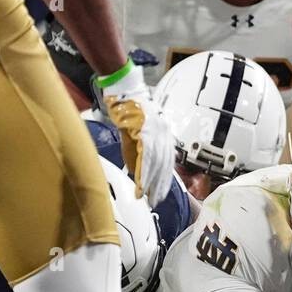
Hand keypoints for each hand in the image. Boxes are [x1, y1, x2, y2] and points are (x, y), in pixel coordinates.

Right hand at [101, 60, 174, 201]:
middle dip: (160, 185)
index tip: (161, 193)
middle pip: (165, 165)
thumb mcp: (136, 132)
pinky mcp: (145, 132)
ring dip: (152, 183)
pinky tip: (141, 185)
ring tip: (148, 197)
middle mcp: (164, 133)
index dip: (164, 179)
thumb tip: (137, 173)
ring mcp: (156, 133)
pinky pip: (146, 158)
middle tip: (156, 201)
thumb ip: (138, 152)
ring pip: (156, 164)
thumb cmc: (129, 109)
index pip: (167, 160)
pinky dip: (143, 174)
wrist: (123, 90)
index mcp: (164, 133)